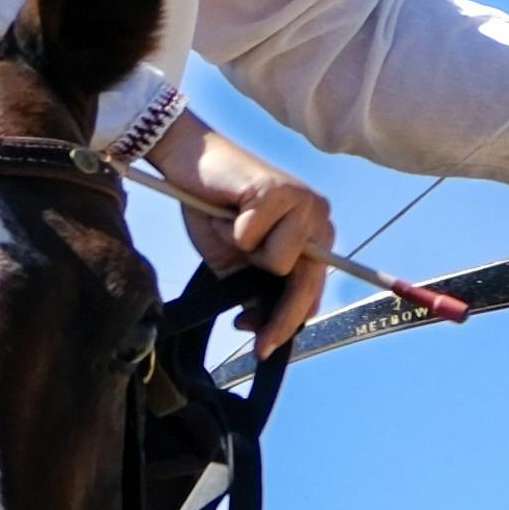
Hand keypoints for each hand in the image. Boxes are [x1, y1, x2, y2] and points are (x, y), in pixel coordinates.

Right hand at [164, 119, 336, 339]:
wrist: (190, 164)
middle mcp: (318, 218)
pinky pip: (253, 238)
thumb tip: (263, 330)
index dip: (288, 321)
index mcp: (313, 237)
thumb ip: (255, 290)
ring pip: (279, 264)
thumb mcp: (236, 261)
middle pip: (304, 283)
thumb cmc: (214, 210)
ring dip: (244, 252)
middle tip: (255, 339)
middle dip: (280, 316)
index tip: (265, 345)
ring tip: (232, 225)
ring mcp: (304, 203)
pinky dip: (232, 229)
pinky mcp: (281, 190)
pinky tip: (230, 207)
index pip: (310, 290)